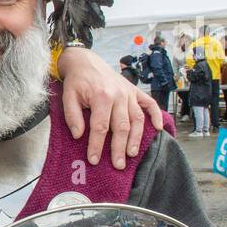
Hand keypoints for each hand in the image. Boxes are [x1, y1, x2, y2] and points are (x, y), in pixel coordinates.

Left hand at [59, 46, 163, 168]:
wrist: (86, 61)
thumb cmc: (77, 81)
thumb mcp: (68, 96)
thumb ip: (72, 116)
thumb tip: (78, 135)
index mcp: (101, 96)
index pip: (100, 127)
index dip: (97, 145)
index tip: (94, 160)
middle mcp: (119, 95)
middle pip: (121, 126)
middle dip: (119, 148)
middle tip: (118, 165)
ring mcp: (129, 93)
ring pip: (137, 119)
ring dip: (136, 138)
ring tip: (132, 154)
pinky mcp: (135, 91)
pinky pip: (149, 104)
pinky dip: (156, 116)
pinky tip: (158, 129)